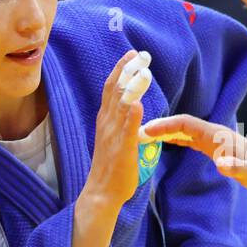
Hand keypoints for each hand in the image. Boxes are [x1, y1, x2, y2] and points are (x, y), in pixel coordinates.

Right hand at [83, 50, 151, 209]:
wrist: (101, 192)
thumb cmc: (110, 167)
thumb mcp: (113, 137)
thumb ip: (120, 121)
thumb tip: (131, 106)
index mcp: (105, 119)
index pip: (111, 88)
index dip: (121, 69)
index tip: (131, 54)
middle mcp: (107, 123)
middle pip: (116, 90)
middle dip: (129, 70)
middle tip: (142, 54)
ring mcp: (113, 135)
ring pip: (121, 105)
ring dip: (132, 86)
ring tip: (144, 70)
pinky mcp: (122, 149)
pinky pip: (127, 130)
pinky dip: (132, 116)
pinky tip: (139, 103)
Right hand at [140, 114, 246, 197]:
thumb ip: (237, 168)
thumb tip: (221, 163)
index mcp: (218, 136)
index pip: (185, 124)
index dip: (164, 125)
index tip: (145, 130)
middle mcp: (214, 133)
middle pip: (180, 125)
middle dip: (158, 127)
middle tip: (134, 132)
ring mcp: (214, 139)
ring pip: (182, 131)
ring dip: (163, 132)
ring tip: (142, 137)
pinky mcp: (214, 147)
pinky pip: (188, 139)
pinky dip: (173, 139)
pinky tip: (163, 144)